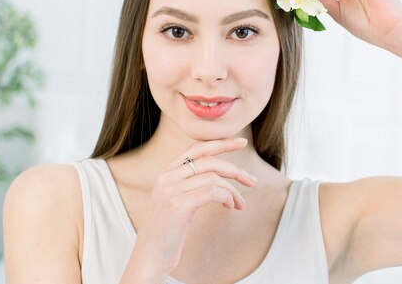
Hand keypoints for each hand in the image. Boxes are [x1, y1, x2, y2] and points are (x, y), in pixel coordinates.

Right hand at [132, 138, 257, 273]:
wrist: (149, 258)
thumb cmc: (166, 234)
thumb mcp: (174, 202)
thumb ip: (188, 185)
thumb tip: (219, 178)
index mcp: (166, 173)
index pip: (196, 148)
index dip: (220, 143)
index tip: (241, 142)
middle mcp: (166, 177)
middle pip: (208, 160)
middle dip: (235, 169)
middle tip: (252, 181)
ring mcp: (171, 190)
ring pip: (213, 177)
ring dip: (233, 190)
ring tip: (240, 204)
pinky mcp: (178, 205)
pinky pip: (212, 191)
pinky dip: (227, 196)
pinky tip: (230, 206)